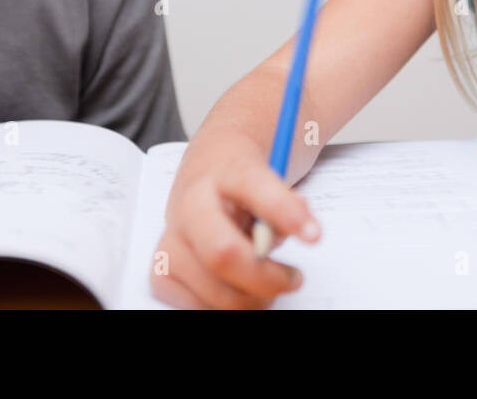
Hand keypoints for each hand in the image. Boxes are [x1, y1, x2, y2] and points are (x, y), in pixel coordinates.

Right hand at [150, 155, 320, 308]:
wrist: (207, 169)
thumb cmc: (242, 179)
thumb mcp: (271, 175)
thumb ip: (289, 201)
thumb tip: (305, 230)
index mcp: (224, 172)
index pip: (253, 186)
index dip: (284, 211)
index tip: (314, 235)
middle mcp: (190, 205)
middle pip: (223, 254)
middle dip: (265, 278)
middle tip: (292, 279)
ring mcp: (172, 238)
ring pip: (210, 290)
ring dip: (249, 299)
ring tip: (266, 286)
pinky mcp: (162, 269)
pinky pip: (191, 306)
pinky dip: (220, 307)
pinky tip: (236, 290)